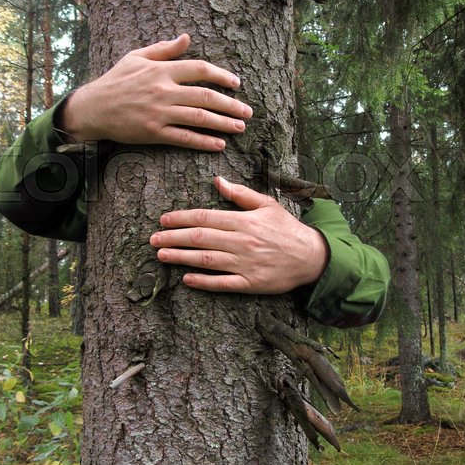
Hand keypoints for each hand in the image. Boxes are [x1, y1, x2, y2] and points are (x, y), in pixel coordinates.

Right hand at [59, 34, 251, 150]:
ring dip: (223, 123)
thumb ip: (164, 49)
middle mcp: (163, 91)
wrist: (93, 108)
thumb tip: (187, 38)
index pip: (200, 70)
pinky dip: (203, 141)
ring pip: (199, 118)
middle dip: (231, 104)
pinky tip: (218, 144)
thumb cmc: (116, 81)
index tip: (236, 83)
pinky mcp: (153, 132)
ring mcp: (159, 113)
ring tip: (240, 127)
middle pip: (205, 96)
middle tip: (247, 112)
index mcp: (162, 70)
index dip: (222, 76)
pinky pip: (184, 138)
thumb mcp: (137, 57)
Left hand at [150, 176, 329, 293]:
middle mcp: (242, 241)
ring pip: (207, 260)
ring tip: (161, 255)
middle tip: (153, 239)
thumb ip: (240, 193)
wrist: (311, 256)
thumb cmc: (286, 228)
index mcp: (244, 220)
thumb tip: (217, 180)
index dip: (181, 218)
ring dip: (181, 257)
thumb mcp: (266, 204)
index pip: (205, 217)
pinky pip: (223, 283)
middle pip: (200, 238)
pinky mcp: (250, 283)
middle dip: (173, 238)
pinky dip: (203, 282)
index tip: (164, 220)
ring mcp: (245, 264)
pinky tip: (186, 279)